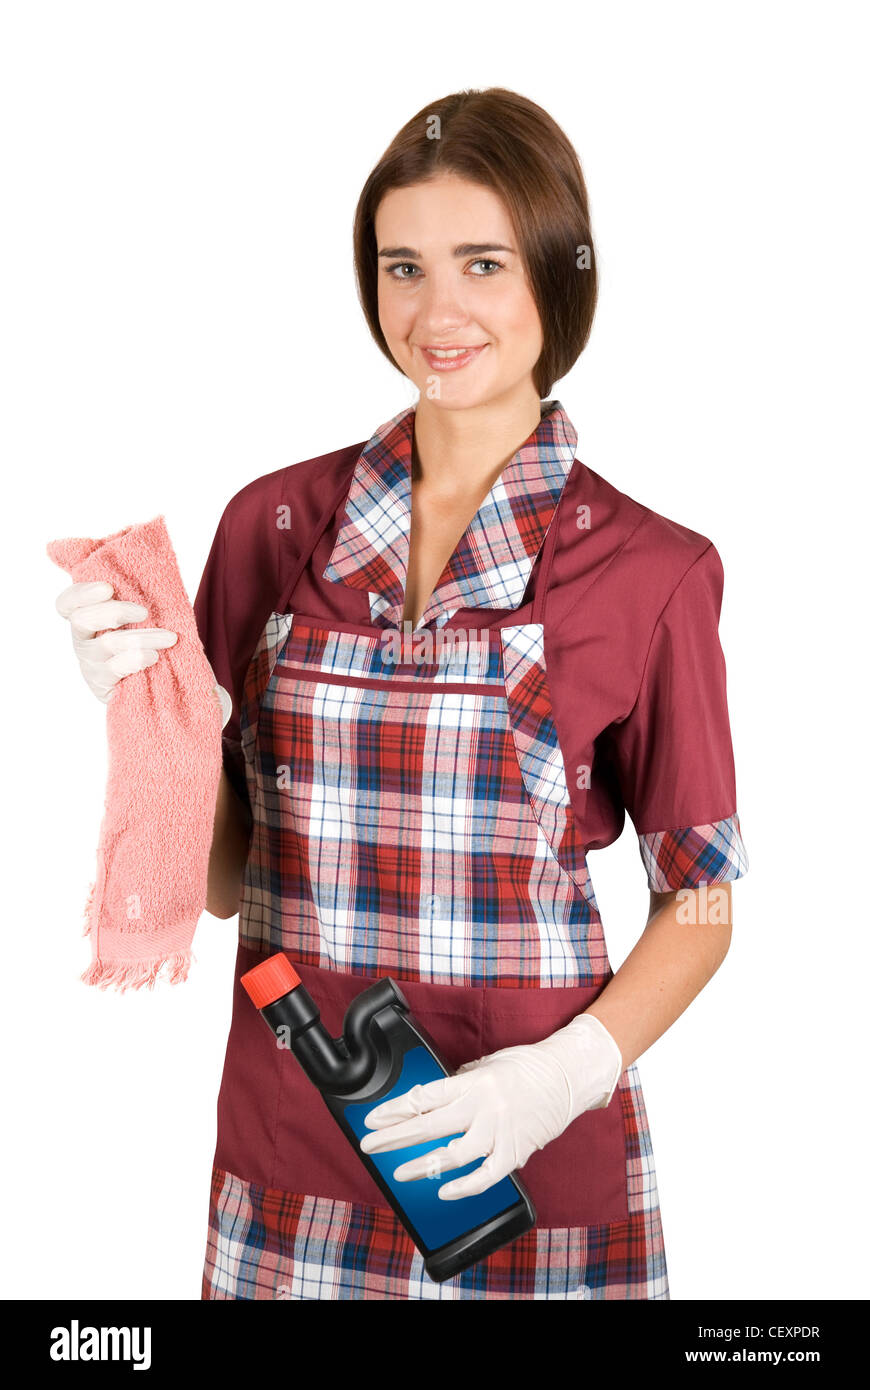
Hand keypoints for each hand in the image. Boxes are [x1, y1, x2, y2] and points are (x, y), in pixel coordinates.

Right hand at [55, 579, 231, 727]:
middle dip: (115, 612)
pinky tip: (154, 656)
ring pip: (108, 644)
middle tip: (145, 612)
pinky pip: (114, 669)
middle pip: (82, 620)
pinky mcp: (102, 685)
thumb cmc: (145, 639)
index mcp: (85, 617)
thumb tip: (150, 569)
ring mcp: (90, 664)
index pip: (67, 603)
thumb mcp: (137, 615)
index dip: (81, 594)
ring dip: (142, 637)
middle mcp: (82, 640)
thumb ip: (134, 595)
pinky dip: (135, 659)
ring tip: (169, 637)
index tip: (107, 588)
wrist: (156, 681)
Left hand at [358, 1013, 622, 1199]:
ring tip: (400, 1172)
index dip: (394, 1111)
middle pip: (429, 1127)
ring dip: (423, 1165)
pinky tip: (443, 1190)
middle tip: (370, 1146)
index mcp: (473, 1082)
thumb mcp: (487, 1063)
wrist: (568, 1074)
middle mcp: (483, 1108)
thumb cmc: (527, 1065)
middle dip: (394, 1137)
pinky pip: (485, 1176)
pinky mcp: (515, 1153)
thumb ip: (461, 1081)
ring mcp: (499, 1132)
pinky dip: (463, 1187)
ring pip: (454, 1156)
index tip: (373, 1119)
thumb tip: (434, 1099)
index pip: (424, 1098)